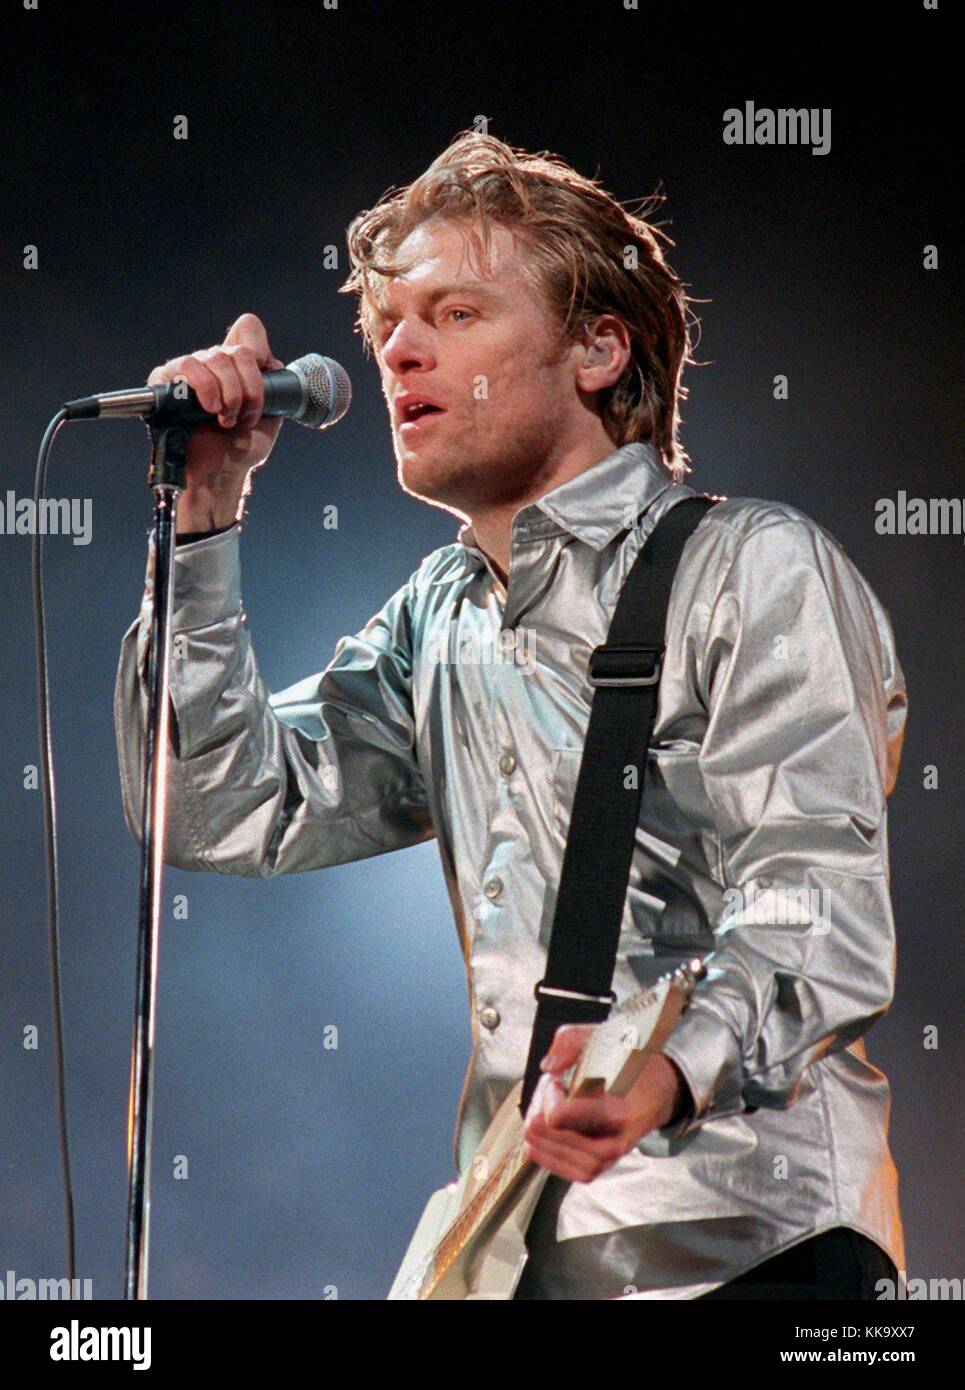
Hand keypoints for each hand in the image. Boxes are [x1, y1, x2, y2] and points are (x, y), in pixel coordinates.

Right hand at [147, 312, 285, 530]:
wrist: (219, 472)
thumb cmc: (241, 447)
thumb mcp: (271, 415)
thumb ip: (276, 385)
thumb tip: (271, 361)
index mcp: (240, 366)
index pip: (249, 329)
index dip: (260, 349)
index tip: (264, 379)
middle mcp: (215, 363)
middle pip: (239, 350)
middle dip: (249, 389)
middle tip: (244, 416)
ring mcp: (192, 369)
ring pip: (217, 357)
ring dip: (230, 393)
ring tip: (226, 419)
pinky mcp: (167, 379)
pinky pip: (188, 365)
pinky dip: (206, 388)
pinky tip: (209, 410)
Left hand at [522, 1024, 688, 1183]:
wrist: (658, 1092)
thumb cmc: (631, 1065)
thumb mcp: (605, 1036)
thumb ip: (570, 1040)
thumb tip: (548, 1066)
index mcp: (618, 1113)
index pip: (557, 1115)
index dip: (548, 1092)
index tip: (558, 1078)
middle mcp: (611, 1144)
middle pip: (541, 1131)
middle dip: (539, 1103)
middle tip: (556, 1087)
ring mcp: (602, 1161)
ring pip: (539, 1148)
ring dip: (539, 1122)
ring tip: (557, 1103)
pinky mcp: (593, 1170)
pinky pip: (548, 1162)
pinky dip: (542, 1140)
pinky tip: (553, 1122)